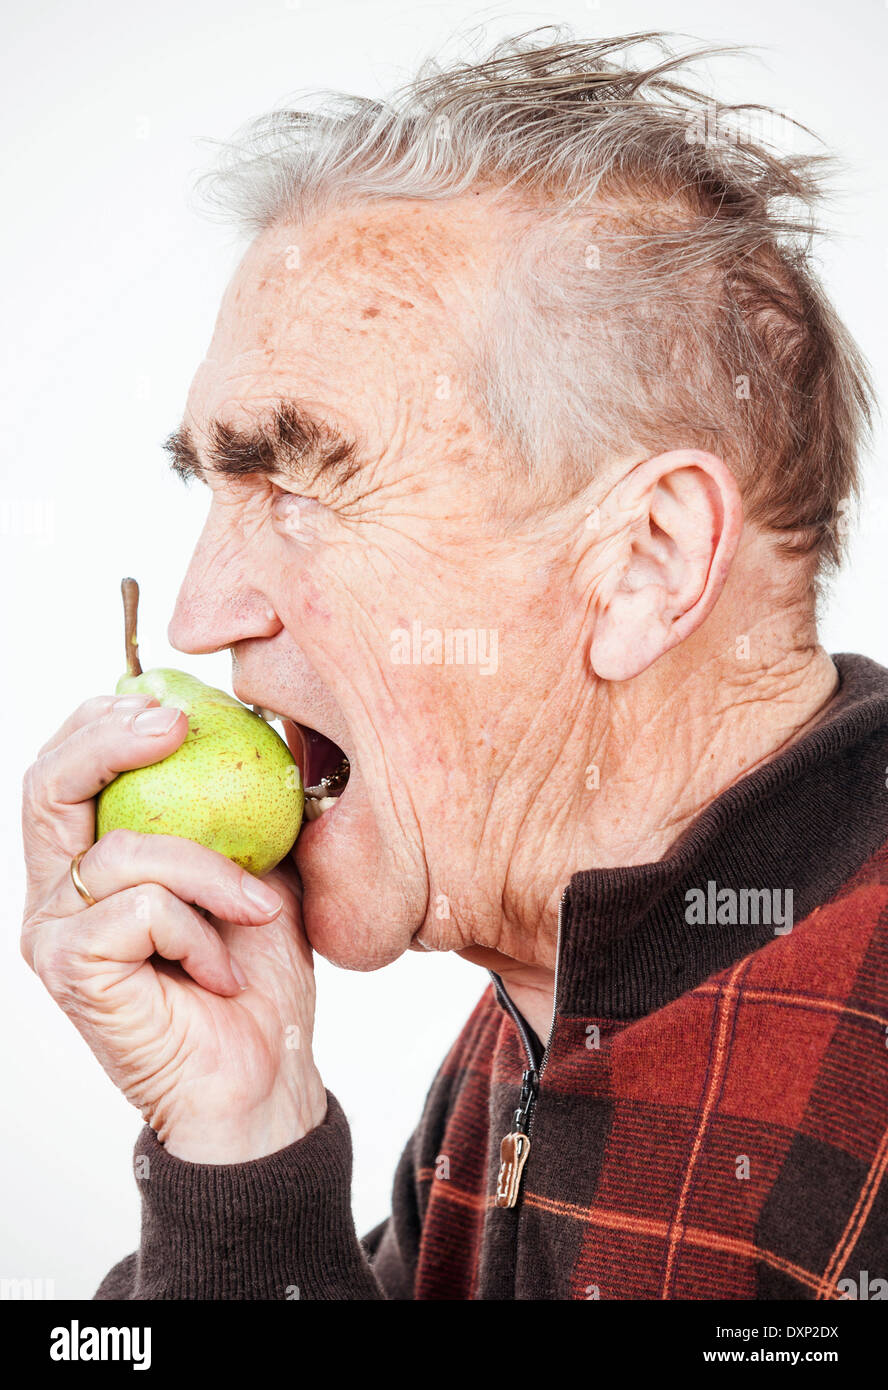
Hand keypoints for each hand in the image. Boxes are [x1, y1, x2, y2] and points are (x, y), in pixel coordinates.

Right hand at [21, 693, 327, 1162]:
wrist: (263, 1075)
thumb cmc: (257, 975)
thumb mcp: (256, 866)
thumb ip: (233, 803)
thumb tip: (250, 715)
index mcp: (87, 858)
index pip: (64, 765)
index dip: (103, 718)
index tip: (174, 700)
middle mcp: (54, 891)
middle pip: (47, 783)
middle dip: (112, 738)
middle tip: (179, 726)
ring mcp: (54, 932)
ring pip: (124, 850)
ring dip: (211, 873)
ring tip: (258, 911)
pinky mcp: (70, 969)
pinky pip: (141, 908)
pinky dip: (200, 930)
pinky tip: (222, 971)